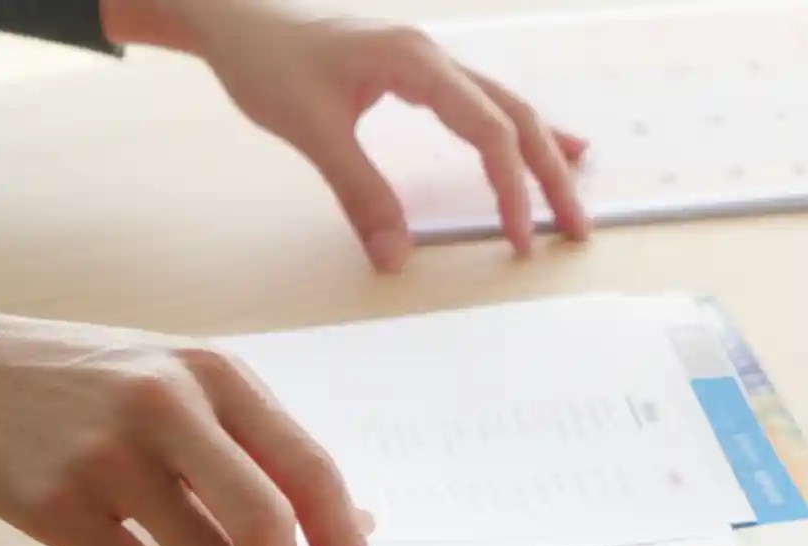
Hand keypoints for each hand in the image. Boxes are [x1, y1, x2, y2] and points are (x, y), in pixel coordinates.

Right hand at [0, 314, 372, 545]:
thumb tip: (353, 525)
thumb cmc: (109, 385)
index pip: (310, 468)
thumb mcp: (194, 387)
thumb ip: (268, 447)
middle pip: (264, 522)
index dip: (344, 542)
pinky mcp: (53, 503)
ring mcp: (107, 454)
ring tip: (172, 537)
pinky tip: (125, 542)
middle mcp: (168, 405)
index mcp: (218, 373)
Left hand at [102, 0, 590, 271]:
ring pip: (507, 108)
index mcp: (416, 61)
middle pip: (516, 116)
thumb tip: (395, 258)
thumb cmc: (264, 59)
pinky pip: (485, 104)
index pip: (488, 130)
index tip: (521, 237)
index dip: (512, 187)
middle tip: (575, 228)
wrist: (232, 15)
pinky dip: (518, 133)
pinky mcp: (420, 74)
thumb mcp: (309, 128)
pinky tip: (549, 146)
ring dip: (542, 154)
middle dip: (549, 175)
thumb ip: (359, 192)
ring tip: (574, 196)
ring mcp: (431, 62)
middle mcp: (435, 57)